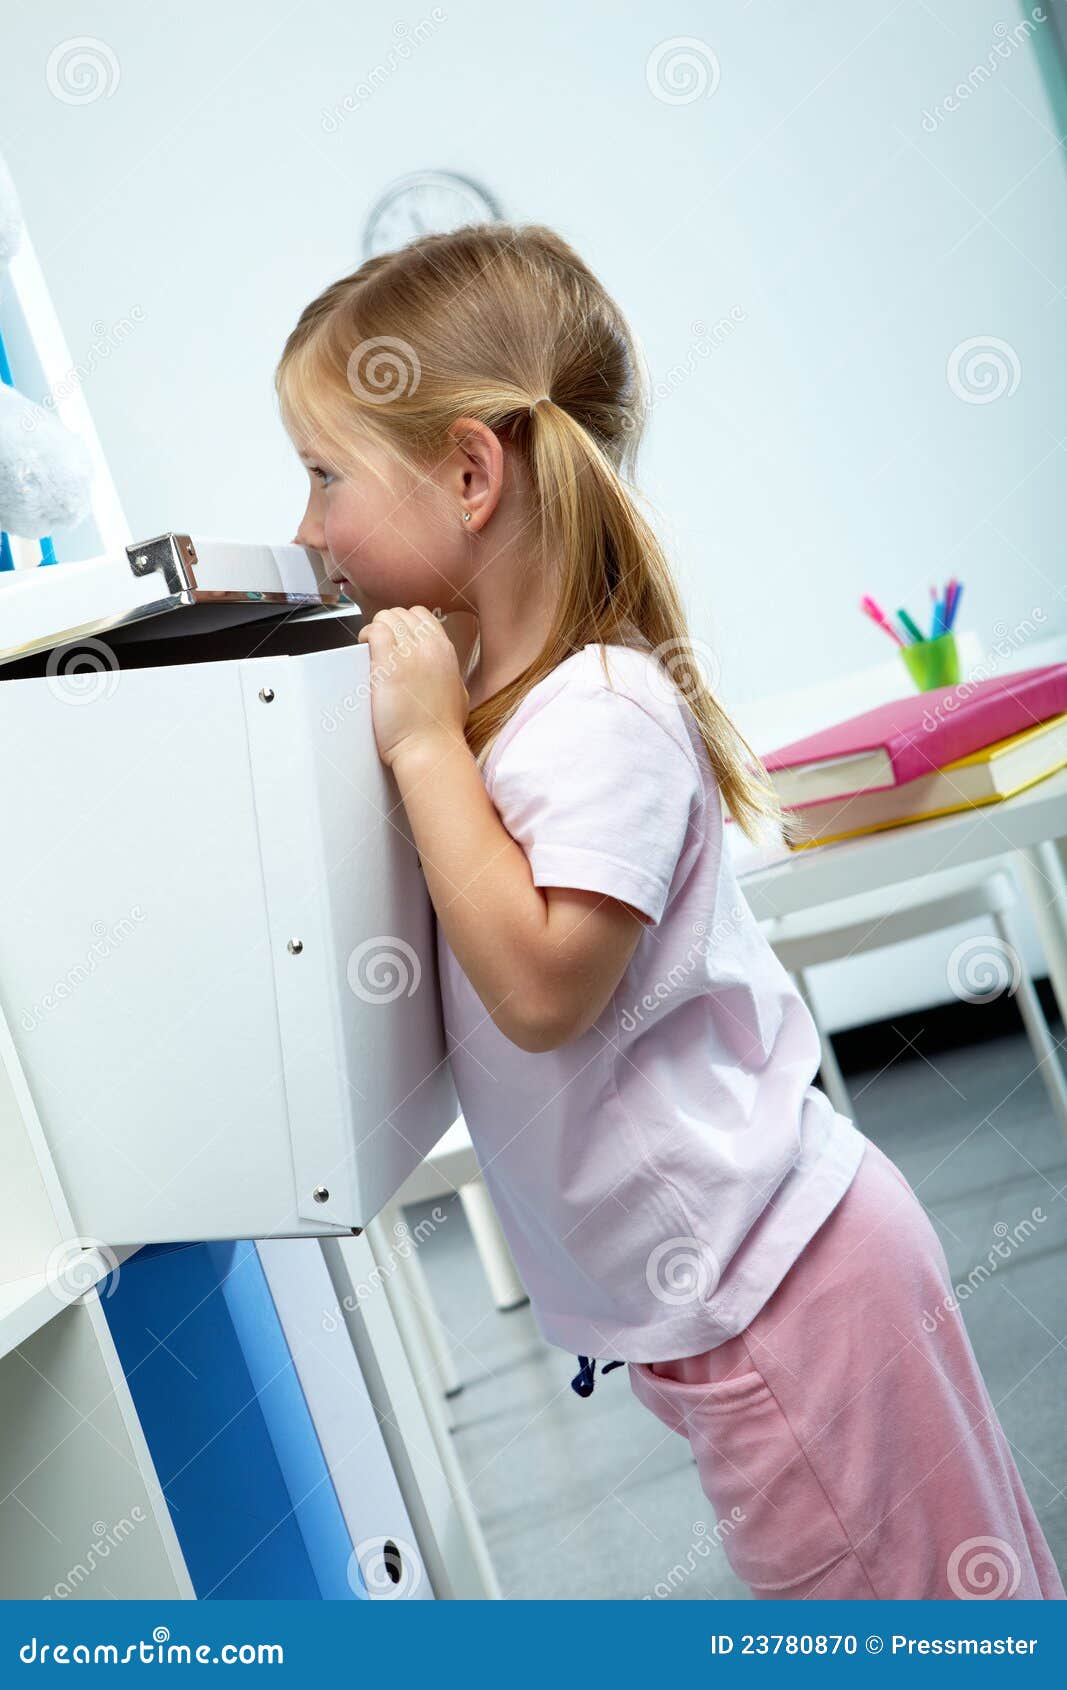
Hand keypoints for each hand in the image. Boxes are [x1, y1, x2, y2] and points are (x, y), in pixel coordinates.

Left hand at [356, 606, 469, 768]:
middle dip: (388, 627)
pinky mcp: (387, 664)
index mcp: (446, 651)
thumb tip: (440, 671)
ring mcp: (409, 653)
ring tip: (371, 651)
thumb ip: (447, 674)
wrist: (430, 748)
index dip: (405, 625)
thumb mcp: (457, 693)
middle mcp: (429, 646)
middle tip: (380, 649)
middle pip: (401, 614)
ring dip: (375, 630)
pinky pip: (374, 630)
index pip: (421, 616)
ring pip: (386, 617)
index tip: (397, 641)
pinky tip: (364, 653)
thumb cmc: (441, 731)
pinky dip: (365, 636)